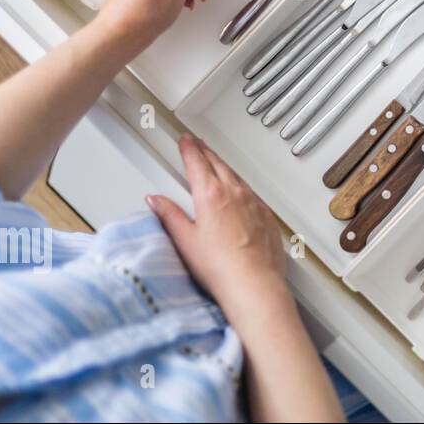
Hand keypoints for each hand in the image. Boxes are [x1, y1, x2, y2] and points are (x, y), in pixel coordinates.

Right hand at [147, 134, 287, 317]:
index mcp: (211, 195)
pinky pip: (252, 193)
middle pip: (218, 164)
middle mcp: (235, 193)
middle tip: (197, 144)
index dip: (189, 148)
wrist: (254, 283)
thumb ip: (169, 215)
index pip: (197, 162)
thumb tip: (156, 200)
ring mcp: (254, 203)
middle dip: (205, 152)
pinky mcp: (266, 215)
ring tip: (215, 162)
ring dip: (223, 167)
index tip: (185, 140)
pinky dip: (240, 186)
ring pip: (236, 176)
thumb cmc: (220, 267)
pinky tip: (238, 192)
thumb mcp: (185, 240)